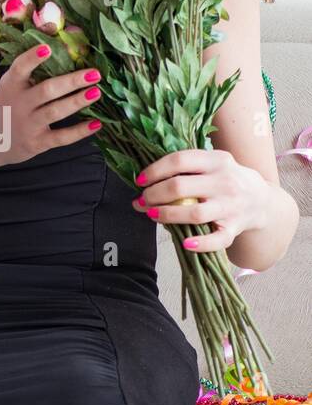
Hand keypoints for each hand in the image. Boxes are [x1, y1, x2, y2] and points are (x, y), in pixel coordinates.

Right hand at [0, 43, 104, 169]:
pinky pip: (61, 137)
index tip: (48, 48)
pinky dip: (80, 131)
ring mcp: (27, 125)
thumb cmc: (1, 108)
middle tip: (94, 74)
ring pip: (56, 112)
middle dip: (72, 81)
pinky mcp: (36, 143)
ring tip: (96, 92)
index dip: (32, 58)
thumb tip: (57, 55)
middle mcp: (18, 104)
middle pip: (47, 91)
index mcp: (9, 86)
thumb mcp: (6, 89)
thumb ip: (26, 77)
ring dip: (78, 101)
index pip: (19, 69)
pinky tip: (96, 124)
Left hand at [132, 149, 272, 252]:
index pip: (179, 161)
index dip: (154, 171)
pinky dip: (201, 243)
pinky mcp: (236, 228)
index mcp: (216, 160)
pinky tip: (185, 243)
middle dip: (154, 195)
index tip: (140, 180)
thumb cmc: (227, 178)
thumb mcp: (213, 162)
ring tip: (151, 214)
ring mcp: (232, 206)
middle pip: (180, 187)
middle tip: (142, 200)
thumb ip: (187, 165)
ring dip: (167, 215)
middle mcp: (225, 182)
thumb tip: (146, 177)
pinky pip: (218, 239)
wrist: (263, 200)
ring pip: (194, 213)